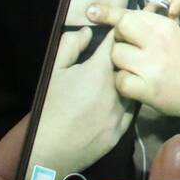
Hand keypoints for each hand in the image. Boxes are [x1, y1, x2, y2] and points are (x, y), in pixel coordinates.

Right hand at [28, 28, 133, 179]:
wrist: (45, 149)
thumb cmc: (48, 106)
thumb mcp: (54, 70)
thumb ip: (71, 46)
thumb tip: (87, 32)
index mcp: (99, 72)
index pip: (116, 44)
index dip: (117, 35)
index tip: (117, 31)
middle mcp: (116, 91)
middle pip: (130, 66)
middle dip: (126, 58)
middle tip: (122, 55)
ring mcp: (121, 112)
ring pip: (135, 88)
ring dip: (130, 81)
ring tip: (122, 79)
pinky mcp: (121, 131)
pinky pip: (131, 111)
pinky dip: (128, 103)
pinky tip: (120, 101)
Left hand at [87, 3, 179, 134]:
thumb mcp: (174, 35)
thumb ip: (150, 24)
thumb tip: (119, 13)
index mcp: (165, 27)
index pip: (129, 16)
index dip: (109, 14)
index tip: (92, 11)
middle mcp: (158, 43)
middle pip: (119, 32)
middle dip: (118, 40)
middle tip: (129, 50)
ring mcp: (151, 66)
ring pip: (116, 56)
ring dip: (120, 63)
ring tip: (134, 68)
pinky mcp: (146, 88)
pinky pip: (119, 80)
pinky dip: (123, 82)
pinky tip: (135, 83)